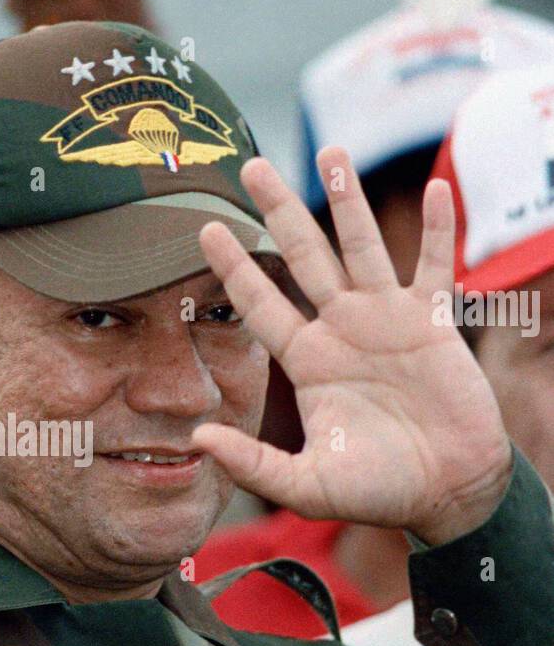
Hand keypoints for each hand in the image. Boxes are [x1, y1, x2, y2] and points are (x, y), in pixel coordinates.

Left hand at [191, 149, 512, 545]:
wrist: (448, 493)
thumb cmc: (379, 491)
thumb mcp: (307, 485)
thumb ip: (254, 464)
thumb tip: (197, 441)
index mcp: (307, 361)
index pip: (261, 304)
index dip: (235, 267)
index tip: (205, 228)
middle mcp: (341, 329)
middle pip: (304, 257)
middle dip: (279, 211)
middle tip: (251, 165)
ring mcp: (387, 320)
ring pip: (361, 247)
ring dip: (347, 200)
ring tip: (330, 152)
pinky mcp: (433, 322)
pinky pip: (436, 266)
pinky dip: (438, 230)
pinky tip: (437, 189)